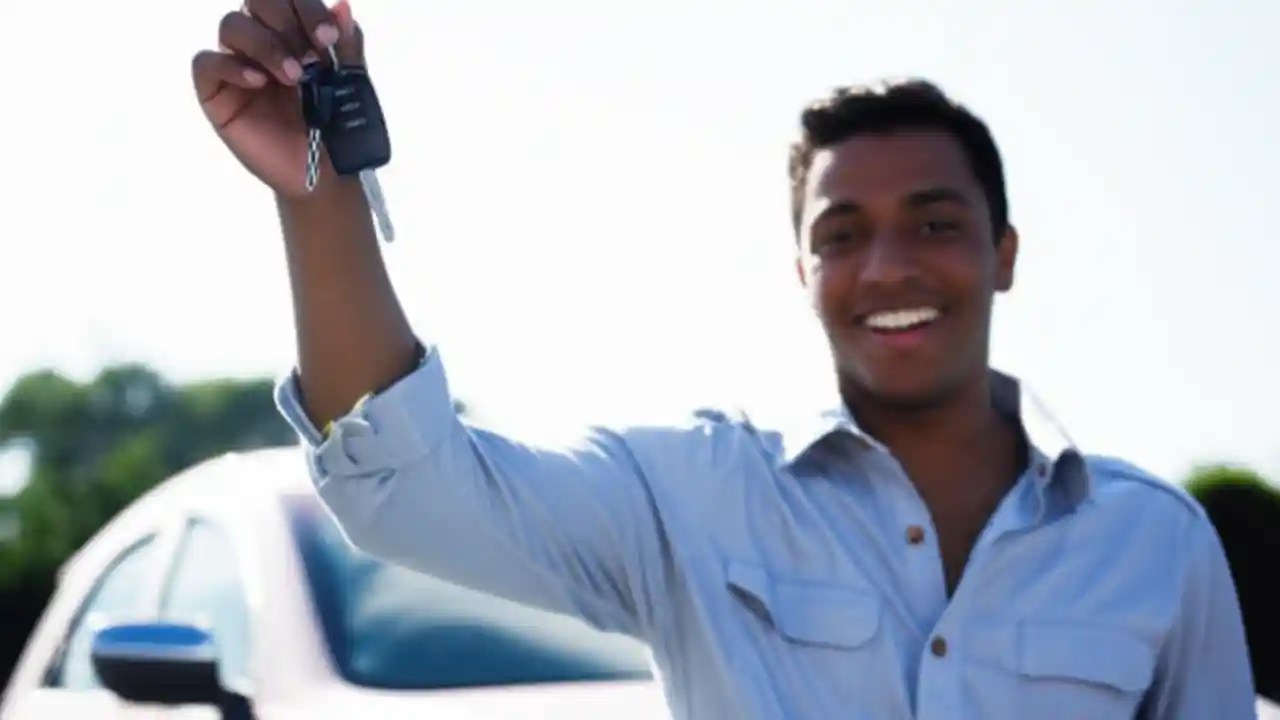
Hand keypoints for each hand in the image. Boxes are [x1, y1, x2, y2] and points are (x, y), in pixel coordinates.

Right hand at [191, 0, 364, 196]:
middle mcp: (263, 40)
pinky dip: (230, 66)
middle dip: (286, 21)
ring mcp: (236, 63)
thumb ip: (346, 47)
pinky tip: (258, 82)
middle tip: (311, 58)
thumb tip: (343, 6)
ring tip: (292, 76)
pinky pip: (206, 64)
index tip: (329, 37)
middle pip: (257, 1)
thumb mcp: (350, 84)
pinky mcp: (216, 92)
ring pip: (232, 26)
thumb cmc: (335, 126)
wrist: (324, 173)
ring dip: (265, 44)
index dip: (308, 9)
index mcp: (295, 31)